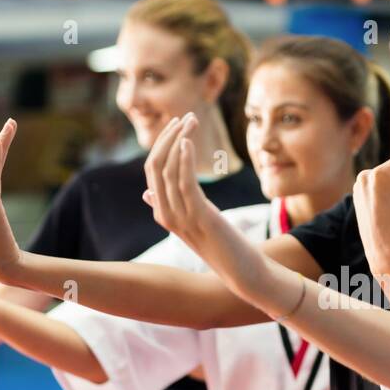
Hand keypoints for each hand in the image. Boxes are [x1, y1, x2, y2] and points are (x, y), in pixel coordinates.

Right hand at [140, 112, 223, 249]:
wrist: (243, 273)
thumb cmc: (222, 246)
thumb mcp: (193, 223)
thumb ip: (170, 207)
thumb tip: (146, 193)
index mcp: (163, 214)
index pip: (152, 170)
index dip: (163, 143)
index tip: (180, 124)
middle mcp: (166, 215)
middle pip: (155, 166)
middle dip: (168, 136)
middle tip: (186, 117)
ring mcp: (181, 218)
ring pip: (168, 170)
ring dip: (180, 140)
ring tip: (192, 121)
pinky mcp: (199, 217)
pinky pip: (184, 183)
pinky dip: (184, 159)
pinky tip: (188, 141)